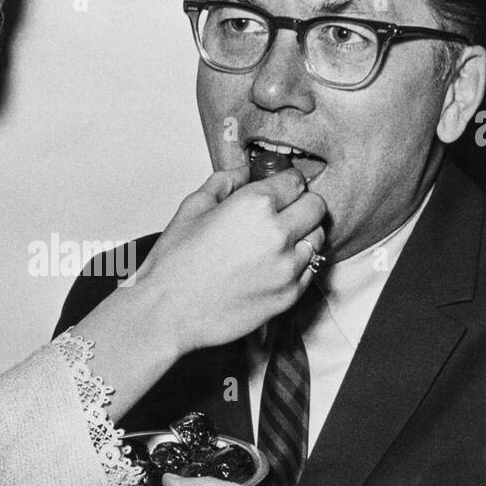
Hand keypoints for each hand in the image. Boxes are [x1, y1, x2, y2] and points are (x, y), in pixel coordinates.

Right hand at [133, 166, 326, 355]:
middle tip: (283, 212)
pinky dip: (297, 264)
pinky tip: (273, 266)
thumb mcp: (192, 207)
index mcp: (255, 205)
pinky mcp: (289, 295)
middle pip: (316, 207)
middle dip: (301, 204)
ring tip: (276, 242)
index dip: (285, 183)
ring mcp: (288, 267)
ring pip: (317, 238)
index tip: (279, 188)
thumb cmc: (175, 263)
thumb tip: (244, 173)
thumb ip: (224, 182)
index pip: (294, 181)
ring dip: (302, 235)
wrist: (168, 312)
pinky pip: (310, 270)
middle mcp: (278, 234)